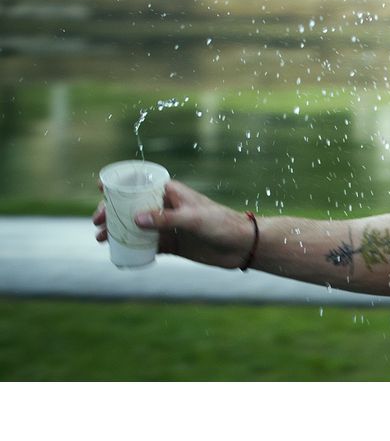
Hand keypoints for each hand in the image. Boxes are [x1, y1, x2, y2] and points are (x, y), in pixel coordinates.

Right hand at [93, 180, 254, 269]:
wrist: (241, 246)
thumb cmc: (221, 224)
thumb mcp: (193, 219)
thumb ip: (166, 218)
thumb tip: (135, 219)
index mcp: (172, 193)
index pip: (142, 185)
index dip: (120, 186)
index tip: (100, 188)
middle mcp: (167, 208)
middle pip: (133, 207)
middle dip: (112, 213)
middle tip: (97, 223)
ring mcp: (168, 226)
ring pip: (136, 227)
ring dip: (118, 231)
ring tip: (101, 240)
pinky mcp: (172, 244)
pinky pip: (146, 246)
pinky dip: (132, 249)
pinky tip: (118, 255)